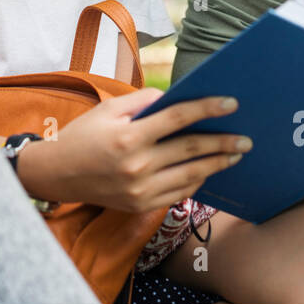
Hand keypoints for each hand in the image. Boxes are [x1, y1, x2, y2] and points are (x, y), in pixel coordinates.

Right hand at [15, 89, 251, 212]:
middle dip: (223, 142)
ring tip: (235, 155)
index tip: (231, 103)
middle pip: (191, 149)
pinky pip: (179, 194)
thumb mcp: (109, 110)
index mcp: (129, 136)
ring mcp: (140, 189)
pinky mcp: (141, 205)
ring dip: (216, 164)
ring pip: (190, 175)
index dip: (207, 109)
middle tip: (245, 139)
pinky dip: (197, 181)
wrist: (58, 174)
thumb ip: (143, 102)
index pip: (178, 118)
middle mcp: (137, 165)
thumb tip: (176, 98)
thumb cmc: (83, 135)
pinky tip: (208, 171)